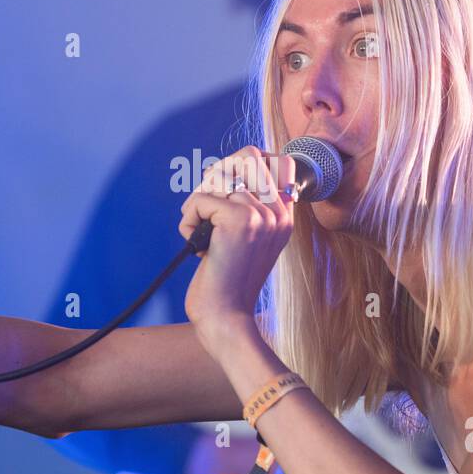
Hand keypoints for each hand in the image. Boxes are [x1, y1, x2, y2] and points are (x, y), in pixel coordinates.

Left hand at [177, 145, 296, 354]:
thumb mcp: (245, 238)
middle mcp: (278, 211)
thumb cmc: (227, 281)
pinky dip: (188, 222)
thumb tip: (223, 167)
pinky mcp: (241, 221)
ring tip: (200, 233)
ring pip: (217, 178)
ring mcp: (263, 214)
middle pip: (245, 157)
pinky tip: (196, 247)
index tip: (223, 196)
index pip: (270, 158)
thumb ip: (244, 204)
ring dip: (197, 205)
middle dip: (215, 179)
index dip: (239, 165)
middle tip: (204, 212)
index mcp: (284, 214)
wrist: (226, 317)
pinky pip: (200, 200)